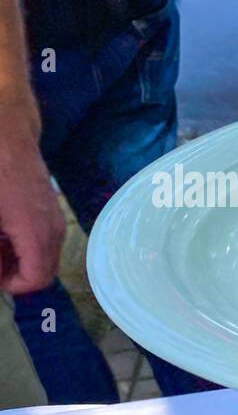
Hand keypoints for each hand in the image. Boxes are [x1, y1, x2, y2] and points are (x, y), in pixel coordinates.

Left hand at [0, 116, 64, 294]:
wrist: (5, 129)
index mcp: (35, 233)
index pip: (36, 280)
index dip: (9, 285)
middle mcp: (53, 230)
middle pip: (43, 272)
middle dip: (13, 274)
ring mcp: (55, 218)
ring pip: (42, 256)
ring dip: (17, 259)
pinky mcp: (50, 209)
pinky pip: (42, 239)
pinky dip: (22, 244)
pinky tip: (0, 229)